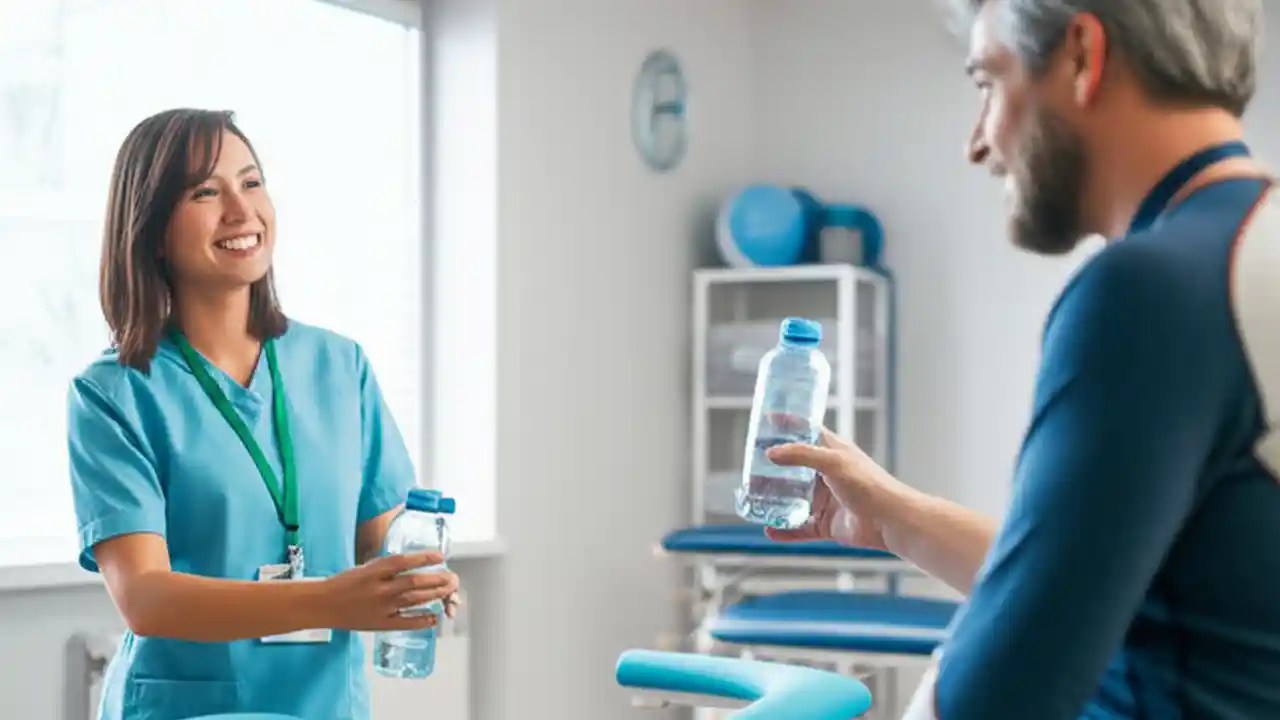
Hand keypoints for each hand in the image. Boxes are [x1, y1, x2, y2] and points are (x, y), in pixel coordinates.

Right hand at [315, 551, 459, 630]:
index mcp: (374, 572)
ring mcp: (381, 607)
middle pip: (415, 582)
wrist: (323, 605)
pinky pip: (406, 622)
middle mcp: (380, 589)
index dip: (424, 558)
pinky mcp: (381, 623)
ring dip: (435, 595)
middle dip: (437, 579)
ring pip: (414, 600)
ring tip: (449, 591)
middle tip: (452, 577)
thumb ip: (387, 567)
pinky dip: (422, 619)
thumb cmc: (344, 584)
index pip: (404, 562)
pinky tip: (434, 616)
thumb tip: (414, 563)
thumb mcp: (365, 568)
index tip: (440, 557)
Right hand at [763, 428, 900, 550]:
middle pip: (794, 469)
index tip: (767, 421)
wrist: (889, 521)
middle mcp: (827, 474)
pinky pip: (800, 527)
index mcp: (832, 452)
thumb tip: (772, 453)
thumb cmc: (869, 484)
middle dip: (773, 469)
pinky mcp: (826, 523)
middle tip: (751, 467)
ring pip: (793, 499)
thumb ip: (802, 454)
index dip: (788, 426)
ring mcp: (826, 499)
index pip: (806, 433)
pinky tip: (769, 530)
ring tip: (754, 499)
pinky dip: (785, 530)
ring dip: (775, 500)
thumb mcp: (833, 461)